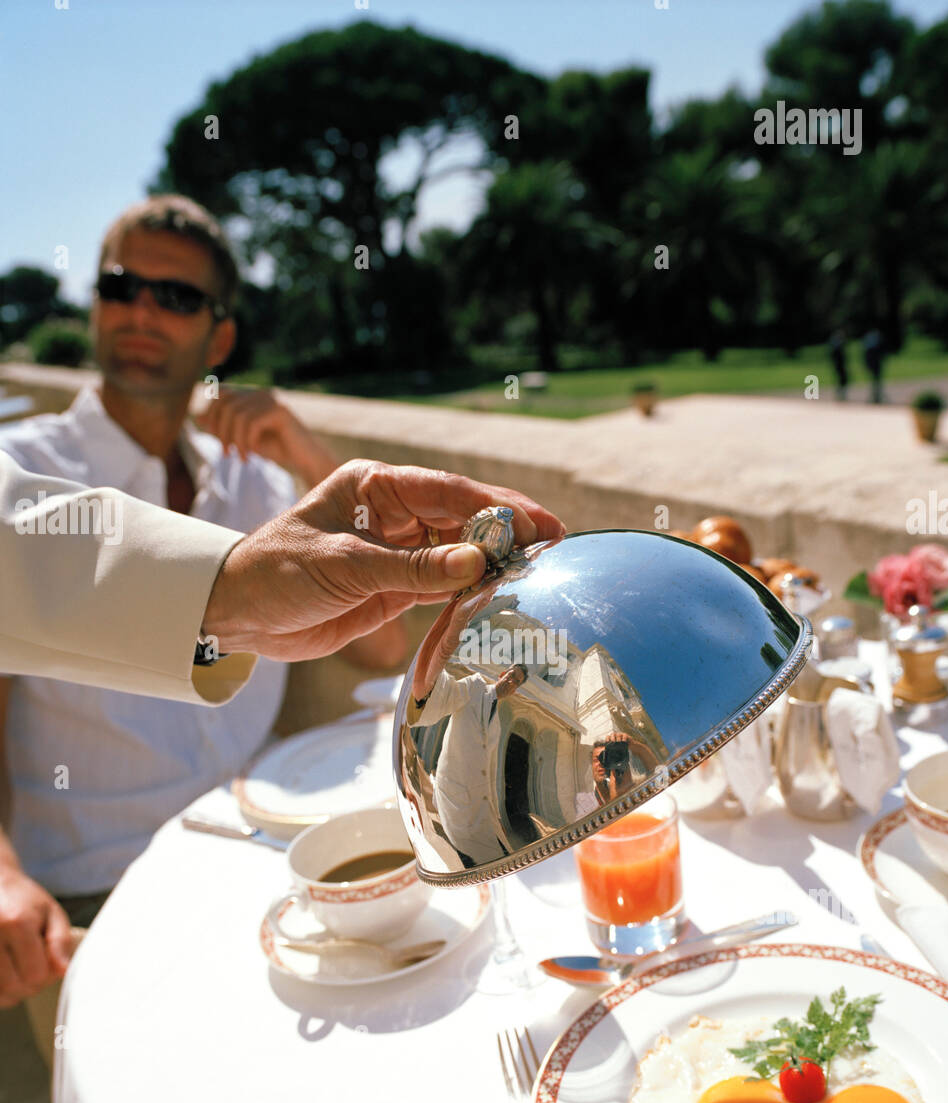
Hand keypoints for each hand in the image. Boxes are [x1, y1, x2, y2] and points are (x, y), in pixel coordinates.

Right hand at [0, 864, 72, 1007]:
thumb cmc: (23, 899)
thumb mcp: (51, 912)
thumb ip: (60, 942)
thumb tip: (63, 971)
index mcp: (16, 923)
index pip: (35, 974)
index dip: (46, 977)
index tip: (48, 964)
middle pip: (13, 988)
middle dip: (28, 986)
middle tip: (33, 969)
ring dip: (10, 992)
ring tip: (17, 971)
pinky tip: (4, 974)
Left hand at [193, 387, 336, 487]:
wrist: (305, 460)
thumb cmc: (277, 449)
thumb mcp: (244, 438)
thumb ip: (224, 427)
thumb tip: (197, 417)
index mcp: (253, 396)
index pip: (221, 395)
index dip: (211, 415)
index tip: (216, 439)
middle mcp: (262, 393)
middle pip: (226, 403)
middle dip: (220, 429)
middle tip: (225, 452)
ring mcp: (272, 400)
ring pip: (237, 415)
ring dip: (233, 440)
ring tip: (239, 457)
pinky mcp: (280, 411)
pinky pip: (251, 423)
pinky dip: (246, 442)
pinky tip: (250, 455)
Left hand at [202, 458, 564, 661]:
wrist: (237, 614)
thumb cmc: (276, 571)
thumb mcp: (346, 566)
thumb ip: (414, 568)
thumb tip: (478, 563)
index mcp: (376, 487)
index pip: (448, 491)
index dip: (497, 506)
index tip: (538, 523)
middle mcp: (391, 513)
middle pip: (462, 518)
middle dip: (506, 531)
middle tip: (554, 545)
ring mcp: (396, 550)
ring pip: (458, 551)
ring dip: (493, 563)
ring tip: (537, 572)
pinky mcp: (394, 587)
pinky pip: (443, 585)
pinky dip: (470, 591)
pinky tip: (500, 595)